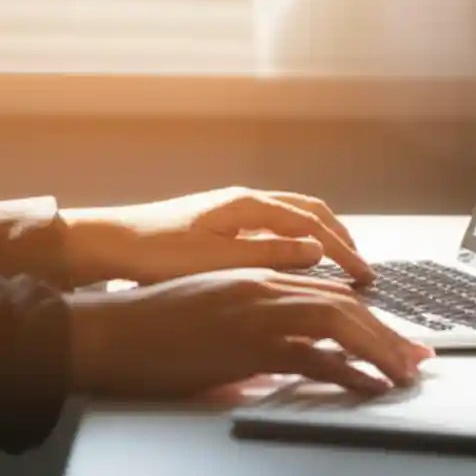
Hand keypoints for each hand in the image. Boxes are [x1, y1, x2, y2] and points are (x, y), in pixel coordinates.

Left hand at [61, 187, 372, 285]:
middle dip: (341, 238)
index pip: (313, 225)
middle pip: (310, 212)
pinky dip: (299, 238)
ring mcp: (234, 209)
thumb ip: (271, 255)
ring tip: (339, 259)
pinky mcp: (222, 221)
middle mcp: (246, 200)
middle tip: (362, 267)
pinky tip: (296, 259)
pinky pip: (276, 224)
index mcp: (250, 206)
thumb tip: (317, 251)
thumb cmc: (158, 254)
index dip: (344, 250)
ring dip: (322, 236)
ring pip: (294, 215)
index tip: (366, 275)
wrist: (109, 243)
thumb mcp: (220, 260)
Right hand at [66, 267, 433, 397]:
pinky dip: (348, 372)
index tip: (395, 336)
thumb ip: (255, 329)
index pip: (328, 292)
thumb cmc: (153, 329)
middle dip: (388, 332)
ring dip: (380, 348)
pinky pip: (313, 357)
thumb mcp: (214, 318)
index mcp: (257, 277)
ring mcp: (258, 312)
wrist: (107, 332)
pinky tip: (369, 386)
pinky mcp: (248, 343)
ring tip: (404, 372)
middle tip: (417, 356)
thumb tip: (287, 361)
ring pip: (339, 323)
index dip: (367, 314)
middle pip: (344, 305)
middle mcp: (264, 287)